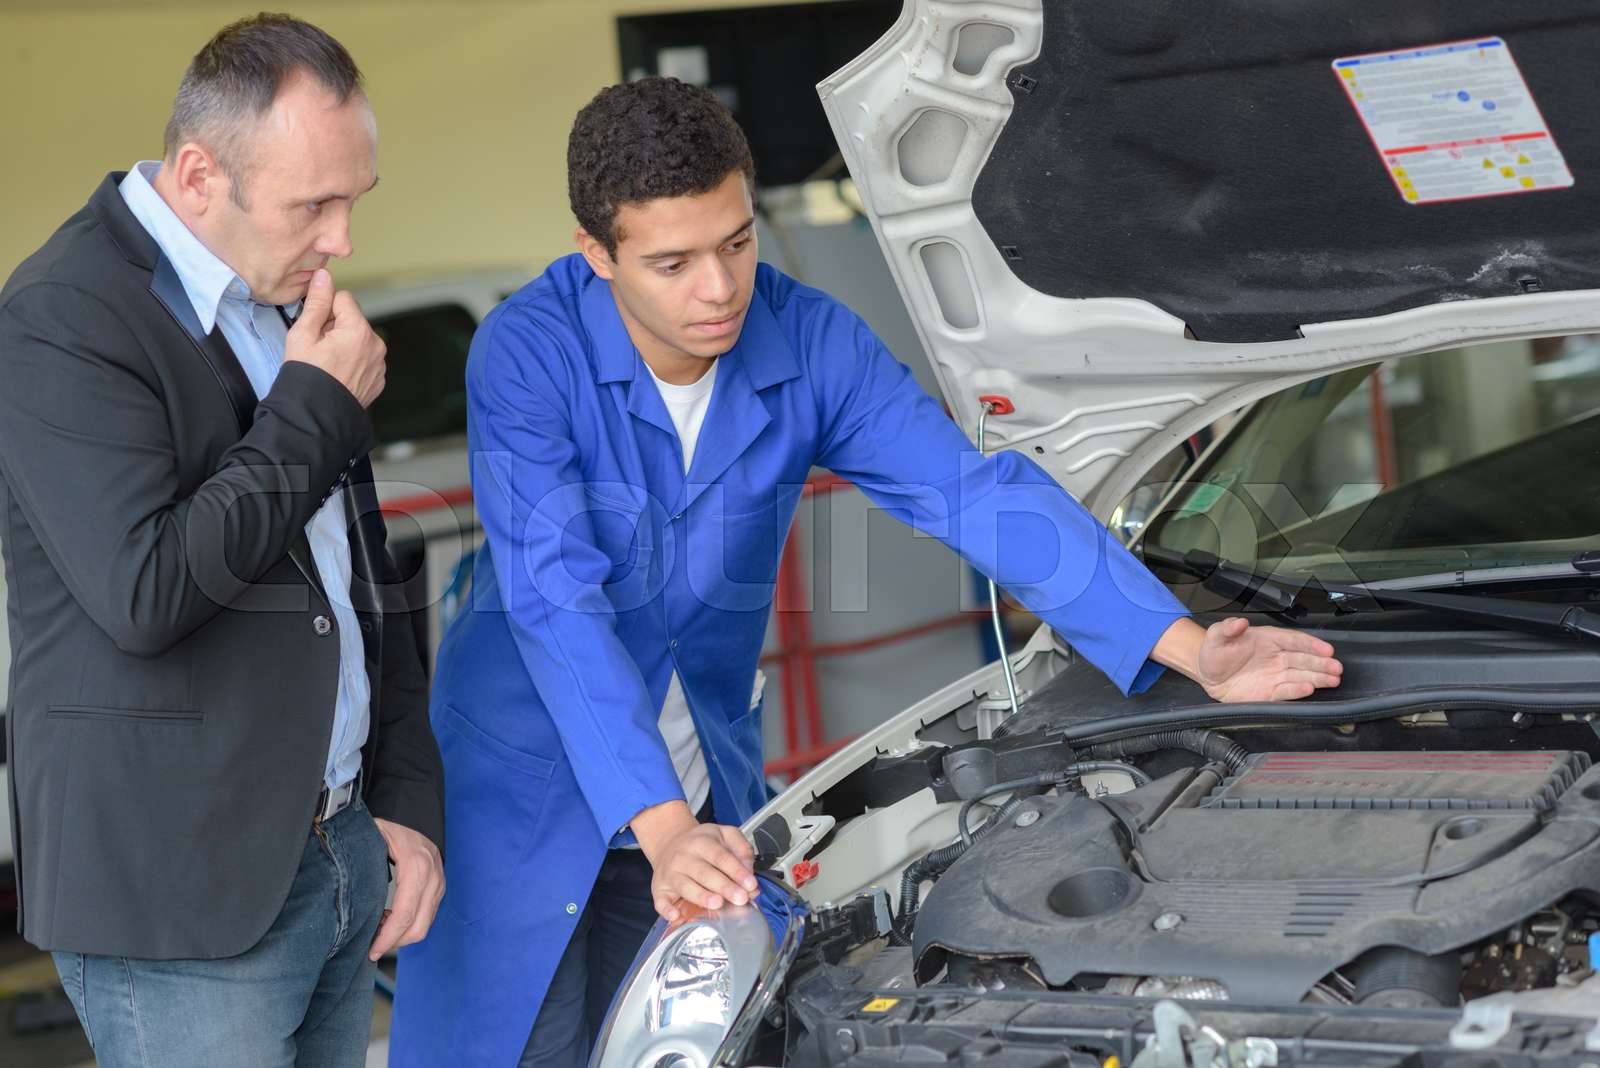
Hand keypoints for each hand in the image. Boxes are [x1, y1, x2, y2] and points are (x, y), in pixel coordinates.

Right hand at [284, 268, 386, 407]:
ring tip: (327, 364)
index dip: (325, 310)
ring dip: (345, 345)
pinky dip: (353, 362)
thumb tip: (324, 276)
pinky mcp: (379, 379)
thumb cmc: (306, 375)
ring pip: (360, 340)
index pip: (343, 299)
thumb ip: (317, 302)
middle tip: (318, 348)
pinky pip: (366, 360)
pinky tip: (338, 375)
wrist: (315, 415)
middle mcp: (376, 345)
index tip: (316, 327)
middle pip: (353, 320)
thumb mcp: (303, 334)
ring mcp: (380, 364)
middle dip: (336, 327)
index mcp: (359, 330)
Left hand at [368, 817, 444, 960]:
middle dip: (394, 943)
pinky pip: (427, 917)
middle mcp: (433, 879)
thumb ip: (361, 864)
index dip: (387, 938)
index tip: (371, 951)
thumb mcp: (372, 839)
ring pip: (424, 925)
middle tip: (372, 946)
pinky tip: (390, 918)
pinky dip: (409, 925)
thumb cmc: (391, 826)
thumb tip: (340, 892)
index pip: (404, 915)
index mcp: (416, 868)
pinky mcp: (440, 888)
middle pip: (418, 928)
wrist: (418, 814)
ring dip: (401, 935)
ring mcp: (440, 884)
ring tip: (379, 929)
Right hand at [632, 799, 756, 923]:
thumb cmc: (701, 844)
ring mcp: (670, 873)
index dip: (737, 871)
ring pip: (685, 886)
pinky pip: (660, 901)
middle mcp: (683, 857)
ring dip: (701, 896)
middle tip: (740, 898)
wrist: (669, 842)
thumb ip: (741, 848)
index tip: (751, 884)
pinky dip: (666, 910)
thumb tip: (749, 869)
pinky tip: (675, 915)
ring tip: (717, 903)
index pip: (721, 857)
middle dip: (724, 886)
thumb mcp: (724, 834)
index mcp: (701, 842)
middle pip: (704, 872)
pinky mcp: (660, 889)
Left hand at [1195, 617, 1343, 701]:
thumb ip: (1228, 628)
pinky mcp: (1269, 693)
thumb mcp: (1217, 636)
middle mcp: (1277, 657)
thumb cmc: (1215, 651)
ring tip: (1333, 679)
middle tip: (1337, 667)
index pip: (1294, 640)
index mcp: (1269, 640)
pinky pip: (1286, 691)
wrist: (1206, 674)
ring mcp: (1275, 675)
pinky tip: (1310, 689)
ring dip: (1318, 678)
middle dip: (1321, 663)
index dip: (1311, 644)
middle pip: (1303, 659)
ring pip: (1300, 676)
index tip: (1327, 649)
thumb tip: (1240, 622)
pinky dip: (1297, 690)